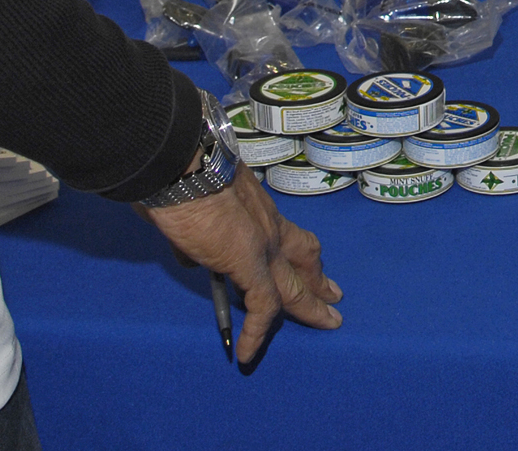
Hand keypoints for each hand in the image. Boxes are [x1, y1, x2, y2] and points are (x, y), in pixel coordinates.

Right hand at [140, 166, 342, 364]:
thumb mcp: (198, 201)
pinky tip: (247, 354)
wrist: (183, 164)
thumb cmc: (183, 173)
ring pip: (295, 284)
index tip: (307, 261)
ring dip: (310, 306)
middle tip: (334, 296)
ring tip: (327, 322)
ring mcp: (263, 245)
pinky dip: (255, 332)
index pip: (286, 232)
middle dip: (318, 279)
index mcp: (257, 207)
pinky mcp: (250, 263)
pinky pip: (261, 306)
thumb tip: (192, 255)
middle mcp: (268, 225)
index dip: (298, 249)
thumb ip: (198, 231)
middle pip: (304, 257)